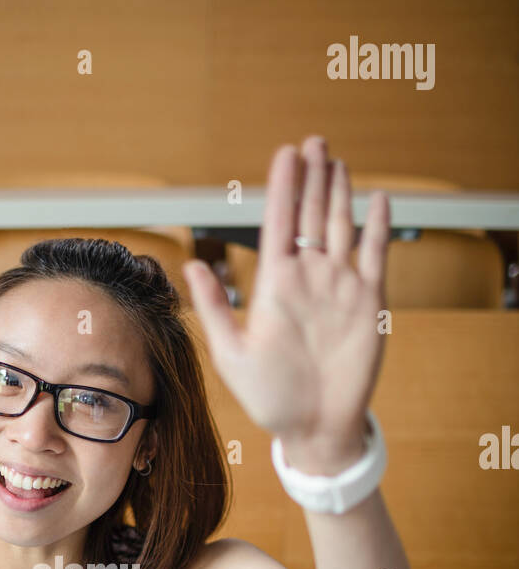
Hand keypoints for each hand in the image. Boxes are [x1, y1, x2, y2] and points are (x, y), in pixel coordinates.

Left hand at [183, 136, 389, 462]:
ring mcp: (340, 288)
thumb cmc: (271, 398)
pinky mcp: (368, 303)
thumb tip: (191, 265)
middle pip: (311, 216)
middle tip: (314, 142)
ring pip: (340, 227)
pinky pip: (375, 257)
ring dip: (339, 193)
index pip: (279, 224)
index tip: (285, 154)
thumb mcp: (232, 356)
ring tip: (336, 159)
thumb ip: (217, 309)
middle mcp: (309, 279)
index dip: (283, 188)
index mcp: (276, 286)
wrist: (315, 427)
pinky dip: (377, 228)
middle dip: (313, 178)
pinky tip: (377, 201)